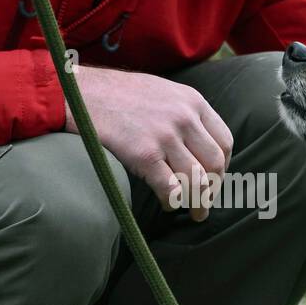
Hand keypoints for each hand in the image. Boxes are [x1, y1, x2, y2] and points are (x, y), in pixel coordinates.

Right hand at [63, 65, 232, 221]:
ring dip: (199, 202)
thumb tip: (198, 145)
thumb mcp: (162, 91)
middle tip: (206, 202)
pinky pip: (170, 188)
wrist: (80, 92)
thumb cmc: (117, 94)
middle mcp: (184, 117)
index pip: (224, 141)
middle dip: (214, 188)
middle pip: (215, 163)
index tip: (215, 180)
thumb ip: (184, 113)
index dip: (223, 166)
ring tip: (196, 213)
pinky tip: (168, 204)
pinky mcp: (144, 154)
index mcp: (193, 101)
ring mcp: (165, 136)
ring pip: (197, 180)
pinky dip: (173, 202)